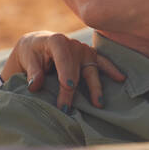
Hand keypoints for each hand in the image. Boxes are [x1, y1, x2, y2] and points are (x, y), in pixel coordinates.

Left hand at [0, 31, 124, 109]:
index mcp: (56, 41)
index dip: (66, 72)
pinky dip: (112, 70)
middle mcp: (73, 44)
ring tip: (98, 103)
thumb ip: (32, 72)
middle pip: (76, 69)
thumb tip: (35, 85)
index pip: (63, 57)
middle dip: (71, 91)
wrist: (38, 46)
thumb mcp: (27, 59)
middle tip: (66, 109)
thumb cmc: (32, 53)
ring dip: (95, 86)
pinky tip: (121, 78)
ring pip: (91, 69)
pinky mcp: (91, 57)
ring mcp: (84, 50)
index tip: (68, 87)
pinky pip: (103, 63)